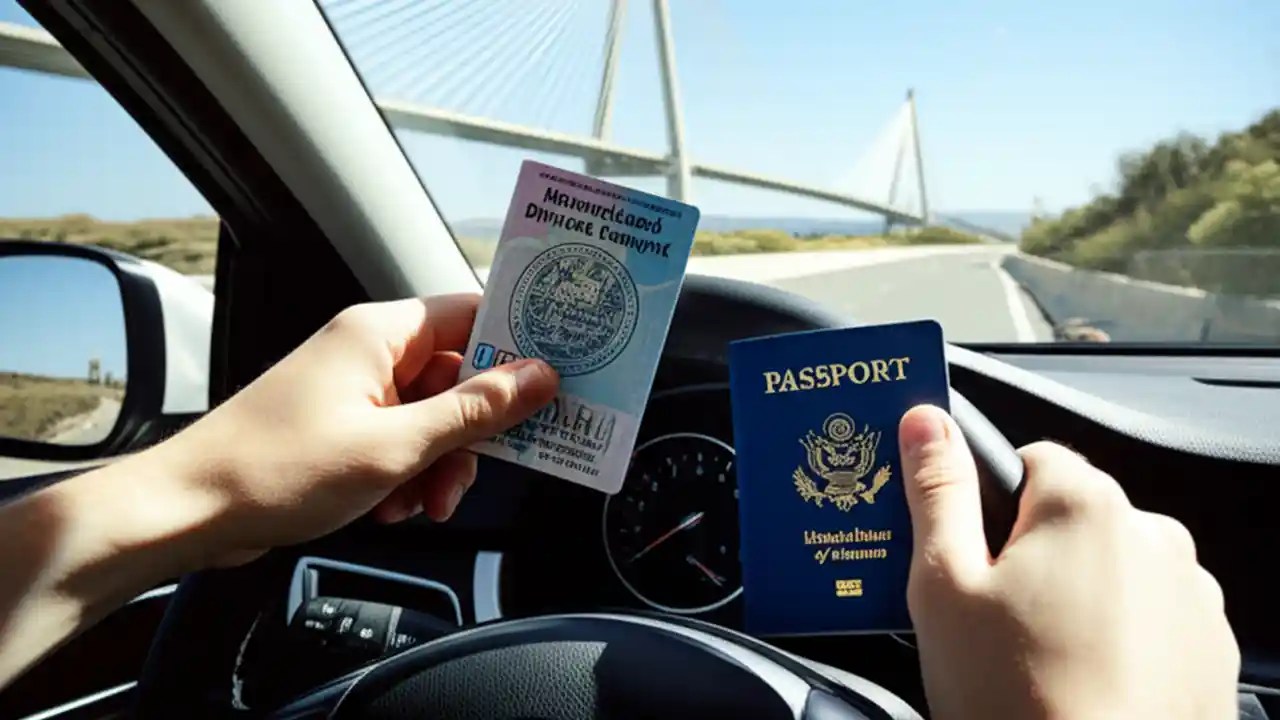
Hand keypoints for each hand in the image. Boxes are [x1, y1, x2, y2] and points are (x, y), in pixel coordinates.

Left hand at [138, 294, 557, 566]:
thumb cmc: (276, 469)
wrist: (192, 511)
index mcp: (381, 333)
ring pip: (433, 419)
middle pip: (459, 377)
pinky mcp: (343, 426)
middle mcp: (369, 352)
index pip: (474, 315)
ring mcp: (355, 391)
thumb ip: (474, 412)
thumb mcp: (396, 446)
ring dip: (440, 465)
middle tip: (473, 473)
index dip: (519, 345)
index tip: (556, 376)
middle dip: (473, 433)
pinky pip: (402, 442)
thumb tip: (538, 378)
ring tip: (421, 503)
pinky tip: (391, 508)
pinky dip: (408, 477)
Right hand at [898, 405, 1238, 719]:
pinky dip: (1119, 640)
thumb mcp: (944, 586)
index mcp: (1087, 506)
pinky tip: (1082, 684)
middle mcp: (1156, 538)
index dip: (991, 507)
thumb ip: (937, 491)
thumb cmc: (1014, 700)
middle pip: (1075, 517)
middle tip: (995, 621)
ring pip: (1114, 570)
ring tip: (1039, 663)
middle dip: (1034, 555)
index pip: (1032, 459)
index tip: (973, 558)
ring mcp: (1193, 599)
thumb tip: (926, 420)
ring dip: (1081, 597)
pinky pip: (1153, 621)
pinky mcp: (1212, 654)